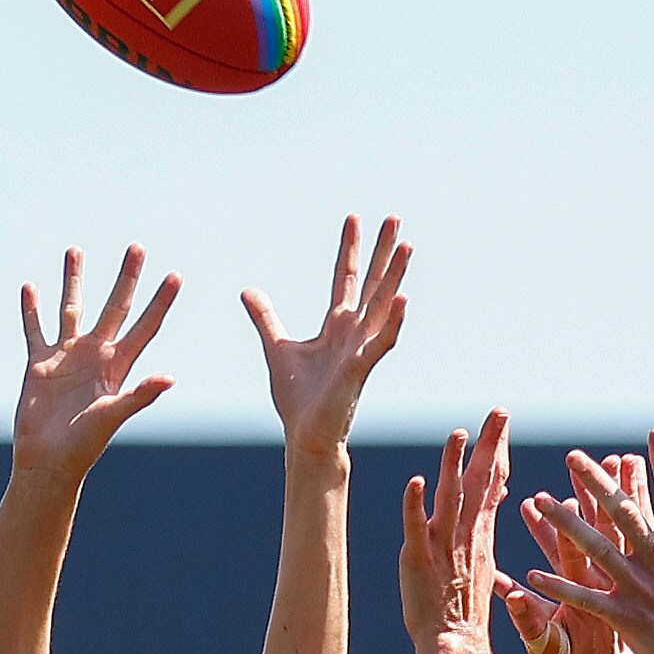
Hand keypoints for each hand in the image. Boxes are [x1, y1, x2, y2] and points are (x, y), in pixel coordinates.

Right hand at [12, 245, 178, 481]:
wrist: (49, 462)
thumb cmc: (84, 445)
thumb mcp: (113, 416)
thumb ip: (140, 396)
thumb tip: (170, 379)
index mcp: (117, 366)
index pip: (145, 326)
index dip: (161, 301)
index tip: (176, 275)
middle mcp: (95, 355)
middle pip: (115, 306)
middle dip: (126, 277)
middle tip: (138, 247)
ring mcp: (67, 357)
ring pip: (71, 308)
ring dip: (74, 280)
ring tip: (75, 250)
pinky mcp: (39, 364)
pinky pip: (35, 330)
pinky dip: (31, 310)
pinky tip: (30, 287)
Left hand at [245, 216, 411, 457]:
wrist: (304, 435)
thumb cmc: (297, 399)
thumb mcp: (276, 348)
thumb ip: (266, 317)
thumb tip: (247, 290)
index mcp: (336, 326)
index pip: (346, 277)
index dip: (350, 248)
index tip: (355, 217)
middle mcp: (354, 332)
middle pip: (372, 282)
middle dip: (383, 251)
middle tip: (394, 218)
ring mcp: (361, 349)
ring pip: (383, 305)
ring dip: (395, 276)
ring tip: (406, 247)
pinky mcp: (360, 369)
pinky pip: (381, 341)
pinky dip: (394, 321)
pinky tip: (403, 298)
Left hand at [398, 414, 508, 649]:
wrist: (455, 641)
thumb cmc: (464, 605)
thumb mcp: (481, 557)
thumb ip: (485, 521)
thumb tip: (498, 492)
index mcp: (480, 533)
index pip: (492, 482)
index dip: (496, 449)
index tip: (501, 421)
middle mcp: (465, 534)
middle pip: (480, 482)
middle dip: (490, 444)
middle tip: (500, 411)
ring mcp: (442, 546)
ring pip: (450, 498)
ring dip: (454, 466)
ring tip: (458, 434)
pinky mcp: (418, 559)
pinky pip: (416, 528)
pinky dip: (415, 504)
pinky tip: (416, 482)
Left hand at [502, 454, 653, 653]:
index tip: (653, 433)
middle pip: (625, 513)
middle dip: (597, 482)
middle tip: (573, 457)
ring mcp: (642, 589)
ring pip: (596, 548)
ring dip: (565, 524)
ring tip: (539, 501)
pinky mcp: (625, 617)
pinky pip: (584, 598)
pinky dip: (559, 586)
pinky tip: (531, 573)